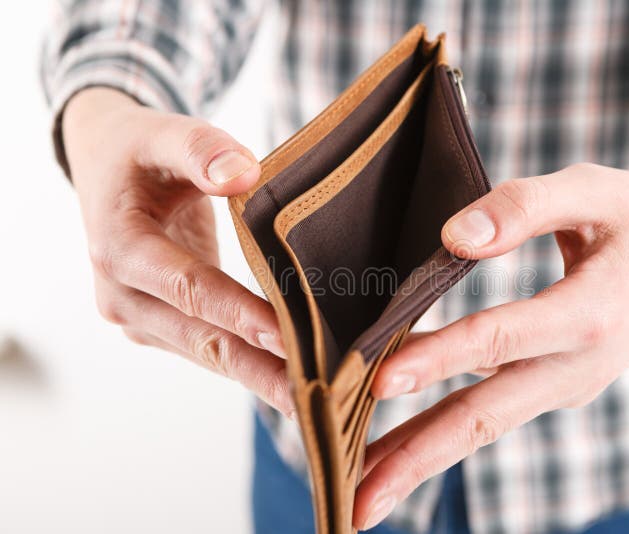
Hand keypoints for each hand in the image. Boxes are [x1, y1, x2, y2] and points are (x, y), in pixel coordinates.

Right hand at [63, 88, 291, 415]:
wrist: (105, 165)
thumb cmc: (139, 150)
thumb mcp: (163, 133)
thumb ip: (201, 149)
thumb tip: (244, 173)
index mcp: (120, 247)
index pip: (190, 288)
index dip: (240, 314)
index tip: (289, 338)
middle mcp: (122, 295)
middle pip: (202, 338)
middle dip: (259, 369)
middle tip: (313, 396)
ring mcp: (138, 317)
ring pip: (206, 352)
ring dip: (257, 376)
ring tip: (310, 402)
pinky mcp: (157, 324)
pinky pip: (206, 345)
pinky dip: (246, 362)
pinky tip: (287, 378)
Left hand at [354, 163, 628, 528]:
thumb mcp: (595, 190)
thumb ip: (525, 206)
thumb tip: (453, 237)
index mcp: (592, 313)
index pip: (503, 339)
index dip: (441, 358)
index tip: (380, 382)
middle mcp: (578, 365)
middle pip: (486, 416)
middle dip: (417, 458)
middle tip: (355, 501)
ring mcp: (566, 383)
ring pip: (484, 425)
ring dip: (422, 460)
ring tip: (363, 496)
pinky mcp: (555, 385)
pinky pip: (494, 411)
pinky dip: (444, 434)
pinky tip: (400, 448)